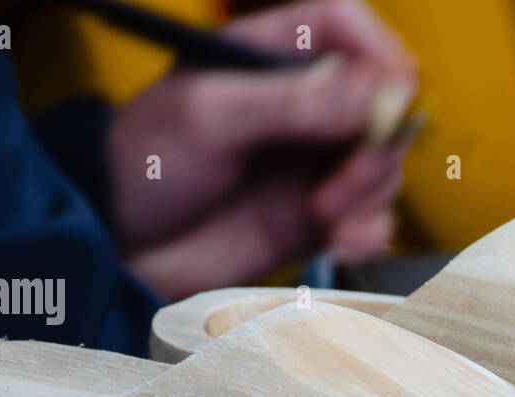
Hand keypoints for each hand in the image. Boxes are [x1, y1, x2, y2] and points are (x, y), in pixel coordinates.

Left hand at [106, 0, 416, 299]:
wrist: (118, 250)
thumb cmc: (143, 167)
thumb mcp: (211, 118)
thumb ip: (293, 103)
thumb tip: (376, 90)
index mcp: (268, 58)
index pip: (344, 29)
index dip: (380, 52)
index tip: (396, 91)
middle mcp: (299, 107)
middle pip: (380, 103)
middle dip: (378, 143)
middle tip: (348, 177)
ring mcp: (310, 164)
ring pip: (383, 164)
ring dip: (371, 192)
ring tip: (326, 216)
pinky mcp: (315, 218)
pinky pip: (370, 219)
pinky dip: (368, 233)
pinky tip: (341, 243)